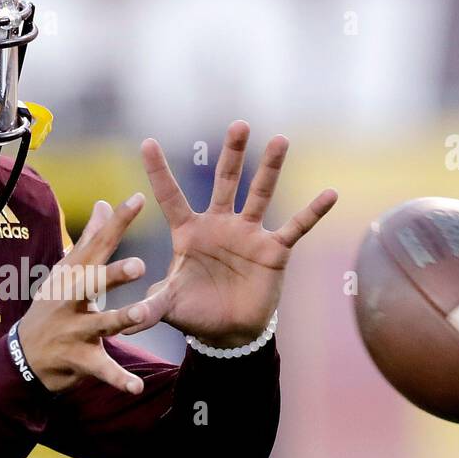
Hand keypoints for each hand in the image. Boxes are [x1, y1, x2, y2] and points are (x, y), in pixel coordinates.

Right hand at [18, 192, 150, 393]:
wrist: (22, 356)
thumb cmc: (52, 307)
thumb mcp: (67, 271)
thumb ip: (90, 239)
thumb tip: (104, 203)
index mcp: (74, 275)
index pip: (97, 244)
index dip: (117, 222)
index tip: (139, 199)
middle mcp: (72, 300)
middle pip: (92, 283)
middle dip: (112, 275)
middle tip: (139, 265)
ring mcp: (74, 330)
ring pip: (101, 324)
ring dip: (122, 319)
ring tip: (143, 314)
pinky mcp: (79, 359)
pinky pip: (102, 370)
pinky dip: (118, 379)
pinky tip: (136, 387)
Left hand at [123, 121, 336, 347]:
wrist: (229, 332)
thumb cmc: (195, 312)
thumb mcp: (169, 307)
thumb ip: (152, 306)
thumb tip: (128, 319)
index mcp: (189, 233)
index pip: (171, 197)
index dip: (159, 172)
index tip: (147, 142)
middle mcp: (220, 225)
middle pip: (225, 182)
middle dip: (232, 154)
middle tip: (239, 125)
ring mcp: (249, 234)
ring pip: (260, 194)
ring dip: (270, 169)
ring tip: (280, 140)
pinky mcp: (274, 251)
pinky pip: (296, 228)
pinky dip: (312, 212)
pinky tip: (330, 194)